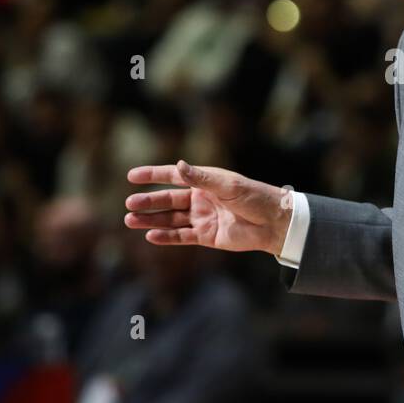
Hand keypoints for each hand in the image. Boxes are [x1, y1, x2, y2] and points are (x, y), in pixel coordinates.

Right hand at [124, 160, 292, 254]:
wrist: (274, 223)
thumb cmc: (255, 197)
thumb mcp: (228, 185)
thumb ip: (201, 178)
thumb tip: (179, 165)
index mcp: (206, 181)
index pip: (173, 176)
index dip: (152, 175)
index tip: (131, 176)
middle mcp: (201, 199)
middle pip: (168, 199)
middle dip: (148, 202)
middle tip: (129, 204)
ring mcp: (203, 218)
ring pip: (171, 219)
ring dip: (152, 220)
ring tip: (131, 221)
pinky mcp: (207, 236)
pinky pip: (182, 236)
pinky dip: (166, 237)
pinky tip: (150, 236)